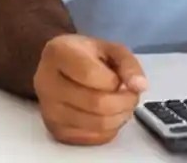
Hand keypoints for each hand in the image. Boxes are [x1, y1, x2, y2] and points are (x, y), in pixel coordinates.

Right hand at [33, 33, 148, 145]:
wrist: (60, 68)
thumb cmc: (87, 55)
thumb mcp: (110, 49)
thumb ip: (128, 64)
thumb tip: (140, 86)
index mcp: (59, 54)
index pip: (90, 75)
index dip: (115, 80)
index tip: (121, 79)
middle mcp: (46, 83)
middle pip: (96, 103)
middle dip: (124, 101)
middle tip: (132, 96)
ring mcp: (48, 109)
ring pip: (96, 124)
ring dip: (120, 116)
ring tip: (123, 105)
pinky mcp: (55, 130)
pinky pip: (91, 138)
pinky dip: (109, 129)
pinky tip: (110, 115)